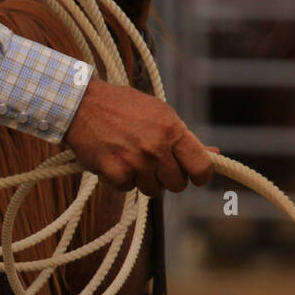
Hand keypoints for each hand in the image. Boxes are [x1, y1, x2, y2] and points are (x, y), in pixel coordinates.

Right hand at [62, 78, 214, 196]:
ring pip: (153, 190)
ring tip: (132, 159)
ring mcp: (135, 162)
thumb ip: (184, 137)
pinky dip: (122, 179)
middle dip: (168, 177)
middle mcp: (156, 148)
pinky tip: (115, 160)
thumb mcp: (159, 113)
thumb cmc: (121, 106)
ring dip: (144, 179)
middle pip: (177, 184)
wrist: (81, 105)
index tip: (195, 176)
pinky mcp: (115, 173)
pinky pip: (128, 189)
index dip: (201, 175)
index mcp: (171, 129)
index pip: (201, 166)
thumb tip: (214, 153)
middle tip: (155, 164)